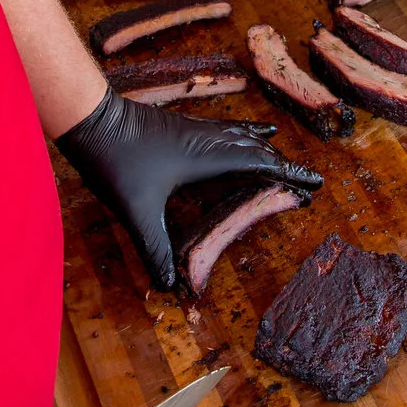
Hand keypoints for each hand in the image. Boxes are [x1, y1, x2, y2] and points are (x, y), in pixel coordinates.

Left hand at [56, 89, 323, 290]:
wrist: (91, 119)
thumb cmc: (116, 162)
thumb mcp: (136, 211)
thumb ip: (154, 248)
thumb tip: (167, 287)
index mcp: (205, 157)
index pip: (259, 164)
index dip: (288, 173)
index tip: (315, 182)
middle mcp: (205, 140)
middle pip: (254, 147)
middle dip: (281, 161)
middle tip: (303, 174)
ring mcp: (192, 129)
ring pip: (237, 133)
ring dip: (260, 143)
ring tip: (276, 147)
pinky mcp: (178, 125)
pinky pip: (220, 128)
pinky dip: (238, 132)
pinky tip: (235, 132)